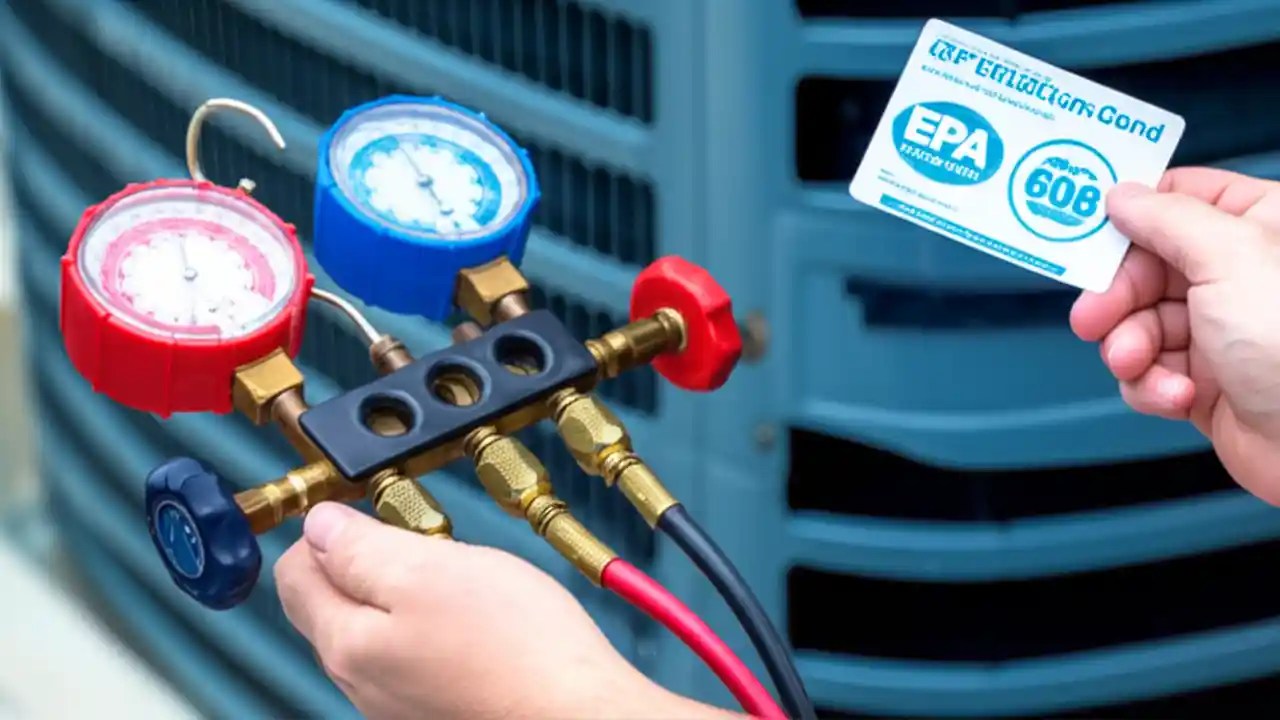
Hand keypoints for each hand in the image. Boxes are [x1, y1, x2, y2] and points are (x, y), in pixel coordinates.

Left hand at [275, 502, 734, 719]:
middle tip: (419, 538)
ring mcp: (399, 703)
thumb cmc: (518, 649)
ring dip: (402, 594)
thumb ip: (363, 547)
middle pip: (331, 604)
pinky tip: (475, 620)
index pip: (294, 571)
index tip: (366, 507)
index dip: (325, 527)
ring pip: (376, 630)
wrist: (581, 714)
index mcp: (348, 642)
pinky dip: (433, 627)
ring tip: (455, 576)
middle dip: (363, 560)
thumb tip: (320, 522)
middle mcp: (363, 682)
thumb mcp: (433, 570)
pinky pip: (415, 656)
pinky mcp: (439, 710)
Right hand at [1071, 168, 1279, 503]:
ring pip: (1139, 324)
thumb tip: (1123, 194)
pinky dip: (1151, 386)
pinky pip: (1149, 372)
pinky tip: (1176, 396)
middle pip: (1145, 267)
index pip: (1179, 198)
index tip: (1085, 234)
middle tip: (1092, 317)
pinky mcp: (1206, 382)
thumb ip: (1167, 217)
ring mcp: (1221, 330)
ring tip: (1136, 363)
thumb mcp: (1230, 257)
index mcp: (1258, 226)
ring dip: (1128, 347)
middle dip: (1115, 297)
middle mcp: (1239, 275)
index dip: (1130, 214)